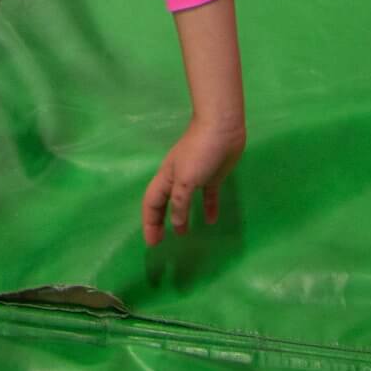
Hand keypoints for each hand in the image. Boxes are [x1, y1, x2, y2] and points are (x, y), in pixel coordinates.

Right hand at [141, 117, 245, 245]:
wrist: (222, 128)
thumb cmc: (200, 152)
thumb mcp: (186, 180)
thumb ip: (179, 203)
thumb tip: (175, 224)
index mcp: (167, 178)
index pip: (152, 203)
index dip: (149, 222)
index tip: (151, 243)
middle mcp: (178, 179)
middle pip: (164, 203)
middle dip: (160, 221)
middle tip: (161, 241)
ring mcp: (196, 177)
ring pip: (184, 202)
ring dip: (181, 217)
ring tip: (184, 234)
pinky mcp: (213, 176)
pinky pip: (208, 196)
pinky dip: (208, 208)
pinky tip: (212, 220)